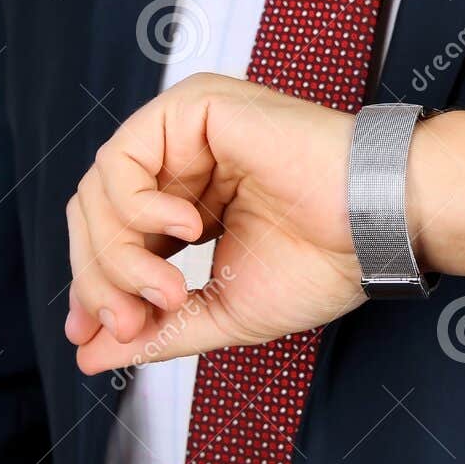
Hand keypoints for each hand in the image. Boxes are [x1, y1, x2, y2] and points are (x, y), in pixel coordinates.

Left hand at [64, 74, 464, 373]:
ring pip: (99, 191)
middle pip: (93, 215)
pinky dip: (139, 208)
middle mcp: (178, 159)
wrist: (376, 225)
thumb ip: (156, 329)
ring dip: (120, 254)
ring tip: (170, 289)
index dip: (92, 285)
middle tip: (130, 322)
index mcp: (186, 198)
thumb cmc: (322, 261)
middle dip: (102, 278)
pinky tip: (188, 229)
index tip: (89, 335)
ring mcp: (182, 129)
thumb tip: (88, 356)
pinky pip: (123, 160)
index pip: (110, 237)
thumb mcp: (220, 311)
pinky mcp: (191, 107)